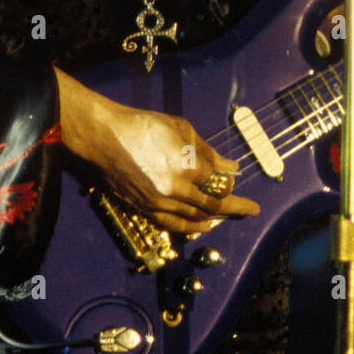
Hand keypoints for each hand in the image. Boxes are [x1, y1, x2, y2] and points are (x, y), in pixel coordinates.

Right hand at [54, 68, 259, 234]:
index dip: (229, 184)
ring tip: (230, 216)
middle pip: (212, 204)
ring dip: (215, 218)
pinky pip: (173, 224)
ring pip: (194, 217)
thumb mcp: (180, 128)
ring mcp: (159, 202)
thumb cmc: (142, 126)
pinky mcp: (144, 209)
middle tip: (250, 210)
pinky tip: (202, 226)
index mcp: (187, 166)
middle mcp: (175, 189)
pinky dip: (191, 227)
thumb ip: (207, 151)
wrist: (103, 137)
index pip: (217, 182)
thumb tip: (230, 167)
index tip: (236, 184)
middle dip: (234, 207)